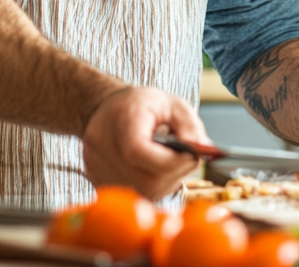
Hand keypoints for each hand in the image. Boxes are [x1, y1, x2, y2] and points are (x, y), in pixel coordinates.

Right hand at [81, 86, 209, 198]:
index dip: (172, 160)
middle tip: (186, 159)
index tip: (192, 154)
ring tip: (170, 162)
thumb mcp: (172, 104)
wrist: (109, 110)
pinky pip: (134, 195)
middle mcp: (102, 147)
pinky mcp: (100, 181)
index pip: (138, 152)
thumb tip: (202, 150)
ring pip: (141, 193)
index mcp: (119, 121)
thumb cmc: (141, 105)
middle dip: (174, 173)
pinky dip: (152, 187)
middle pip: (144, 179)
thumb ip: (189, 126)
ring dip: (165, 182)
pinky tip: (155, 170)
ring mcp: (96, 167)